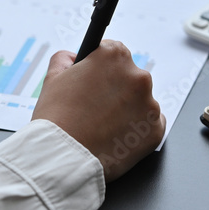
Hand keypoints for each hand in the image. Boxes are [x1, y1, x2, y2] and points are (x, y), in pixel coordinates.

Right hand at [31, 41, 164, 181]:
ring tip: (100, 125)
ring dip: (126, 110)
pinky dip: (135, 129)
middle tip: (94, 107)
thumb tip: (73, 57)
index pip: (114, 52)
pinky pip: (149, 125)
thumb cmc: (57, 119)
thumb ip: (65, 59)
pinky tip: (114, 135)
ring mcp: (150, 104)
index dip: (100, 68)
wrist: (64, 157)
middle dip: (115, 89)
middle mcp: (137, 76)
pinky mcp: (156, 130)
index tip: (95, 80)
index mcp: (114, 56)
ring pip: (140, 102)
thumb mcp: (52, 78)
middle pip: (129, 77)